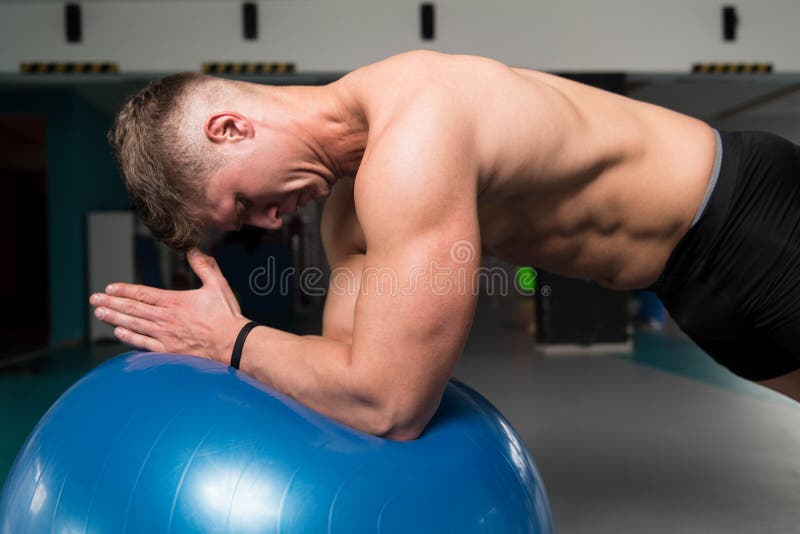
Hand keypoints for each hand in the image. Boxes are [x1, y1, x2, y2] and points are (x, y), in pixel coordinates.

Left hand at [89, 248, 250, 363]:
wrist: (233, 344)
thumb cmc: (226, 316)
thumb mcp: (217, 285)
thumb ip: (204, 266)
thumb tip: (193, 249)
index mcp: (175, 302)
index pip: (143, 294)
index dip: (124, 291)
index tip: (109, 288)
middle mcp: (165, 319)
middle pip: (132, 309)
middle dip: (111, 303)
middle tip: (94, 300)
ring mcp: (165, 336)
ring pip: (134, 325)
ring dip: (114, 319)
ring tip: (99, 313)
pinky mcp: (169, 351)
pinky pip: (143, 344)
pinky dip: (129, 338)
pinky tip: (118, 333)